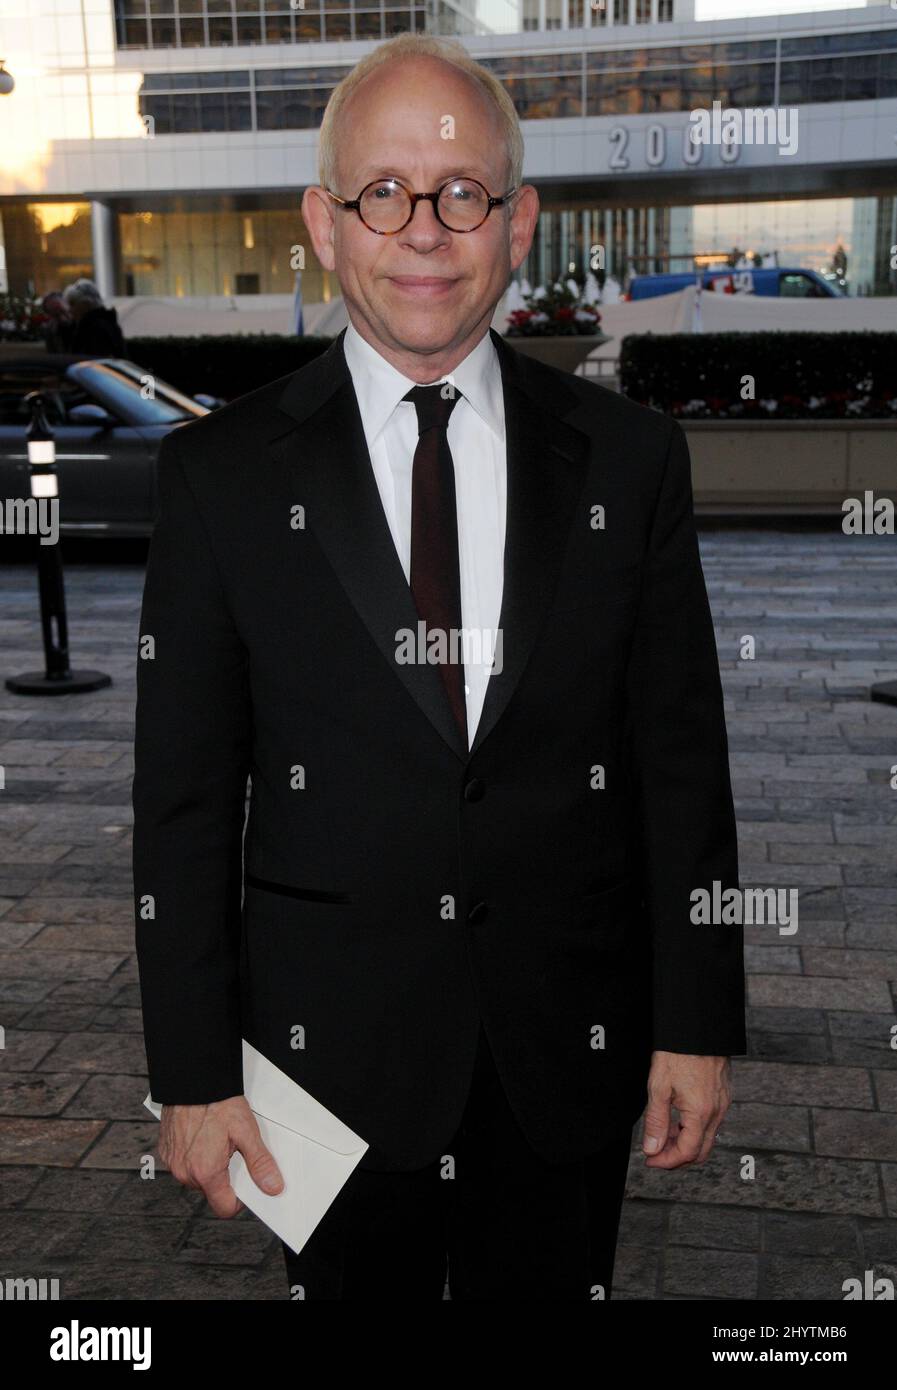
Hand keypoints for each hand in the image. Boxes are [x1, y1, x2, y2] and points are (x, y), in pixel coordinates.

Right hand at [159, 1095, 283, 1216]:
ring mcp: (173, 1163)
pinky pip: (183, 1165)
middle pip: (211, 1192)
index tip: (246, 1185)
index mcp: (206, 1172)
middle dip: (224, 1177)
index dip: (239, 1200)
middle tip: (232, 1151)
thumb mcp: (247, 1131)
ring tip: (216, 1140)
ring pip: (196, 1178)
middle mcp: (185, 1172)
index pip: (224, 1208)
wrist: (192, 1079)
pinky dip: (194, 1156)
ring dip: (208, 1166)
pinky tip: (202, 1137)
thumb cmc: (217, 1102)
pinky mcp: (165, 1152)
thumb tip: (272, 1186)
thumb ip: (260, 1163)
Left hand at [641, 1051, 730, 1169]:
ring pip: (706, 1138)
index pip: (687, 1153)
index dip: (667, 1161)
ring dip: (685, 1143)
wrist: (698, 1027)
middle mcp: (716, 1112)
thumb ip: (655, 1121)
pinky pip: (711, 1123)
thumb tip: (652, 1149)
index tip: (650, 1159)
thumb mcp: (659, 1087)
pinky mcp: (723, 1095)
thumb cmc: (678, 1052)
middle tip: (655, 1153)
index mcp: (701, 1113)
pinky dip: (694, 1129)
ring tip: (663, 1135)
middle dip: (677, 1158)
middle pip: (700, 1151)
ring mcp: (722, 1104)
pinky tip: (677, 1120)